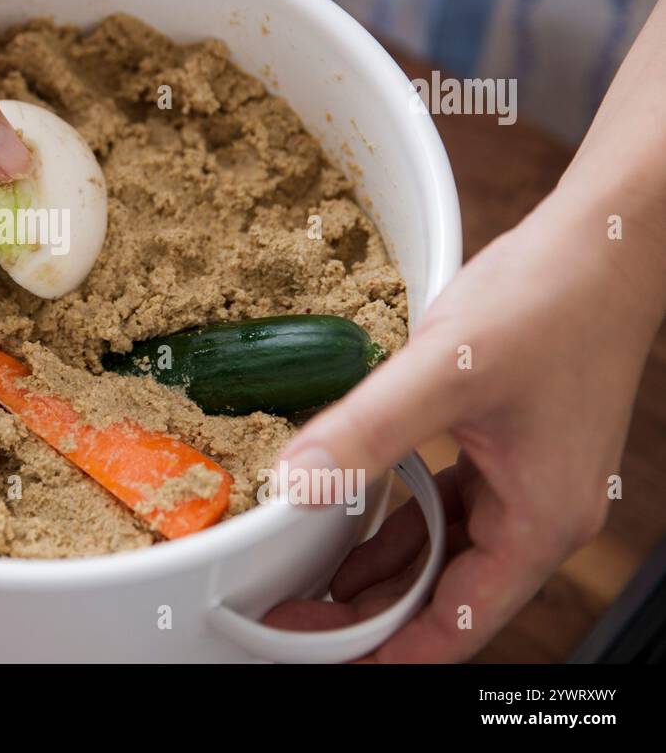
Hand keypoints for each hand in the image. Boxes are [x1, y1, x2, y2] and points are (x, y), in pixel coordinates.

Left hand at [267, 179, 664, 660]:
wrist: (602, 243)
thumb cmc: (552, 303)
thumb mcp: (445, 371)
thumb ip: (367, 431)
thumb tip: (296, 485)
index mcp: (538, 522)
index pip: (455, 623)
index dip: (384, 648)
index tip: (316, 651)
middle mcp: (538, 515)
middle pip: (444, 594)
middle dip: (369, 611)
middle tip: (293, 612)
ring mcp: (526, 482)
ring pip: (443, 550)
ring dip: (380, 566)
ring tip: (308, 576)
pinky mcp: (510, 448)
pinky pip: (447, 504)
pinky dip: (400, 516)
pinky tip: (352, 510)